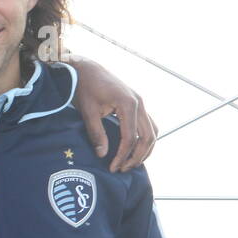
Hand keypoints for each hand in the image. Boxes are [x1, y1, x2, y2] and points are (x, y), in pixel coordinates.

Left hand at [64, 53, 156, 171]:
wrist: (87, 68)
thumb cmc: (85, 88)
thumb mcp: (88, 111)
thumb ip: (96, 133)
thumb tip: (102, 154)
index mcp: (128, 104)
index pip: (130, 137)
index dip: (123, 155)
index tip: (114, 167)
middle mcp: (140, 103)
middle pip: (148, 137)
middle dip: (137, 156)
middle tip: (123, 169)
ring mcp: (141, 103)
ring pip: (152, 131)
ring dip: (145, 149)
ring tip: (130, 163)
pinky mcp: (138, 104)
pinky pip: (148, 125)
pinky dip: (145, 139)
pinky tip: (135, 150)